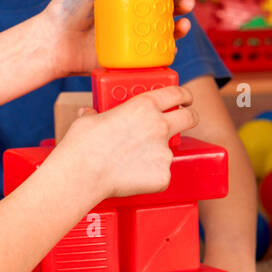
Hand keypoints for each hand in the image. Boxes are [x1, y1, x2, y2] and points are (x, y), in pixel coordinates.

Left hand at [42, 0, 195, 78]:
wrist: (52, 42)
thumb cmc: (66, 9)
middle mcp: (130, 13)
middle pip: (164, 7)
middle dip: (182, 4)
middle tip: (188, 2)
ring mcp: (130, 34)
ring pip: (162, 29)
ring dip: (179, 25)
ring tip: (184, 22)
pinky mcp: (127, 54)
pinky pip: (152, 52)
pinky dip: (168, 48)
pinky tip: (175, 43)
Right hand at [63, 85, 197, 199]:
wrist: (82, 175)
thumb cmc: (82, 146)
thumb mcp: (88, 119)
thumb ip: (96, 114)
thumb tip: (90, 113)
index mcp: (144, 106)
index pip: (176, 94)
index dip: (184, 95)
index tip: (184, 99)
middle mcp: (159, 126)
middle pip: (189, 118)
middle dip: (189, 117)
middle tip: (182, 121)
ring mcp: (164, 153)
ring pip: (167, 151)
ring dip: (155, 154)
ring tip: (130, 162)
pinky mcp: (163, 176)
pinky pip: (160, 174)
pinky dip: (149, 176)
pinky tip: (130, 177)